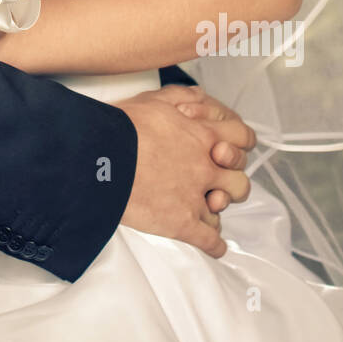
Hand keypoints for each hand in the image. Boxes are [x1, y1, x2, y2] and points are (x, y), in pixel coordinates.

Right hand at [114, 85, 255, 256]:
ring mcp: (195, 197)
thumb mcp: (153, 100)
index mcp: (202, 135)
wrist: (99, 157)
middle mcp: (205, 167)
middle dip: (230, 184)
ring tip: (208, 211)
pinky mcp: (182, 223)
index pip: (242, 140)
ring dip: (216, 211)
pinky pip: (209, 240)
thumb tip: (198, 95)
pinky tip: (213, 246)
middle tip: (217, 185)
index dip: (240, 146)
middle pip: (238, 181)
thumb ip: (181, 96)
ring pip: (222, 211)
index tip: (231, 152)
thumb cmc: (121, 127)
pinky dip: (214, 245)